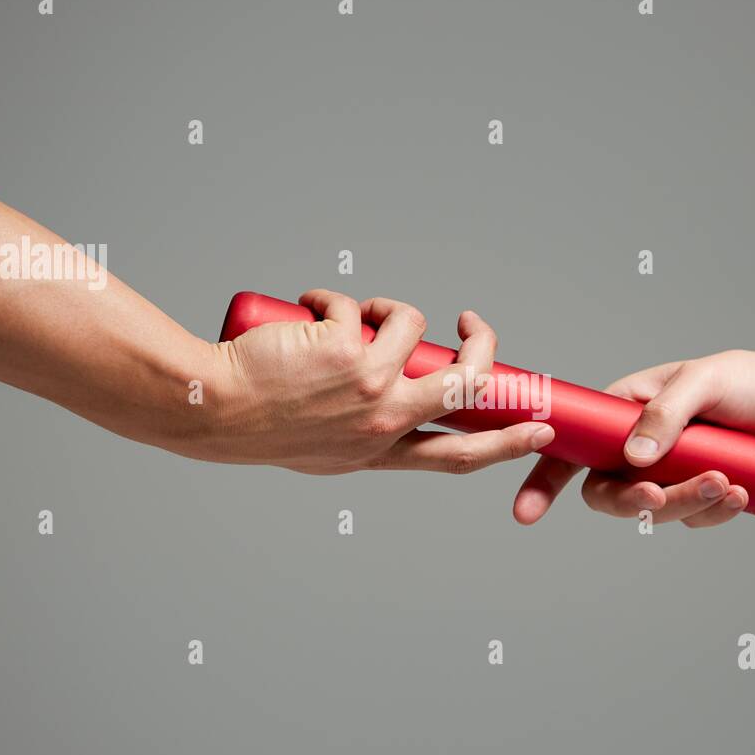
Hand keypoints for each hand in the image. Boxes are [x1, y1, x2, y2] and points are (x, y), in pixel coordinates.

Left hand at [200, 289, 554, 473]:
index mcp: (381, 454)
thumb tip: (400, 388)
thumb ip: (367, 431)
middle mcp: (384, 424)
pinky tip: (303, 309)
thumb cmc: (262, 426)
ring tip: (348, 313)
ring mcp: (371, 386)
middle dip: (482, 347)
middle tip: (469, 324)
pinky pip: (359, 305)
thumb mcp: (325, 448)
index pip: (458, 456)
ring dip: (387, 308)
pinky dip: (332, 298)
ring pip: (414, 326)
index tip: (542, 430)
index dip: (507, 443)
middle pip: (467, 386)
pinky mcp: (348, 350)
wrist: (213, 410)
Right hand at [513, 351, 754, 525]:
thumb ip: (665, 414)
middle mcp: (638, 446)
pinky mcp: (699, 494)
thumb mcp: (702, 381)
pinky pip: (692, 519)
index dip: (544, 479)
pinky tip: (741, 493)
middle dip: (634, 503)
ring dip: (687, 503)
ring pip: (654, 510)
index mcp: (623, 412)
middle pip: (609, 493)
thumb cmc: (748, 381)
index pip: (573, 446)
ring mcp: (668, 474)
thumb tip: (635, 459)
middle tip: (660, 497)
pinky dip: (714, 512)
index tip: (528, 512)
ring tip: (728, 483)